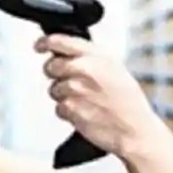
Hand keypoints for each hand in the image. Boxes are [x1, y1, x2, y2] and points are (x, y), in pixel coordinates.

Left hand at [36, 34, 163, 158]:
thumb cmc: (127, 102)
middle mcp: (87, 70)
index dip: (46, 42)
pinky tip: (86, 113)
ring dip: (64, 96)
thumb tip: (64, 53)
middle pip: (51, 66)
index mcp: (99, 57)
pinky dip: (68, 112)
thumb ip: (90, 59)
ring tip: (86, 102)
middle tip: (68, 81)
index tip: (38, 45)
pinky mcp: (71, 109)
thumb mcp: (116, 70)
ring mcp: (77, 90)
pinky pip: (59, 108)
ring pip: (54, 89)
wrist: (135, 130)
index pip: (63, 42)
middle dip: (54, 73)